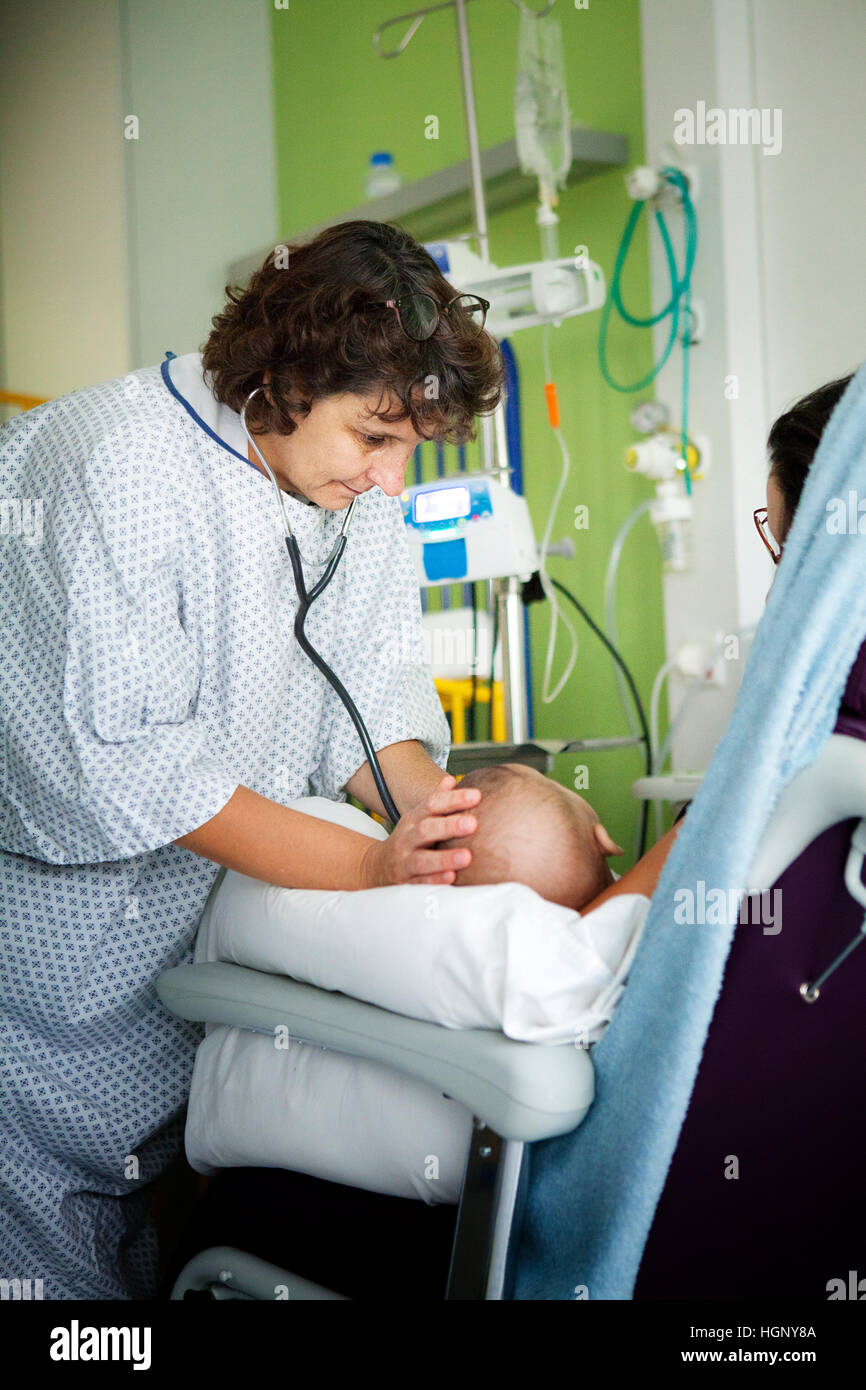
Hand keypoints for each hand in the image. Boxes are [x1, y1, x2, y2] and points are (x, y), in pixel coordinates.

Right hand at [360, 774, 480, 888]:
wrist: (376, 867)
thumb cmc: (408, 840)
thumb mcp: (417, 818)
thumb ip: (436, 801)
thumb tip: (451, 780)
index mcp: (413, 820)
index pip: (432, 805)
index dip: (453, 799)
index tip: (476, 796)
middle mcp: (407, 839)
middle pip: (426, 830)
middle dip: (449, 826)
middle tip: (472, 824)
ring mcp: (405, 862)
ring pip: (423, 860)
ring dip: (445, 858)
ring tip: (467, 856)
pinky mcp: (405, 883)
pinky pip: (420, 883)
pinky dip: (435, 880)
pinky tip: (451, 878)